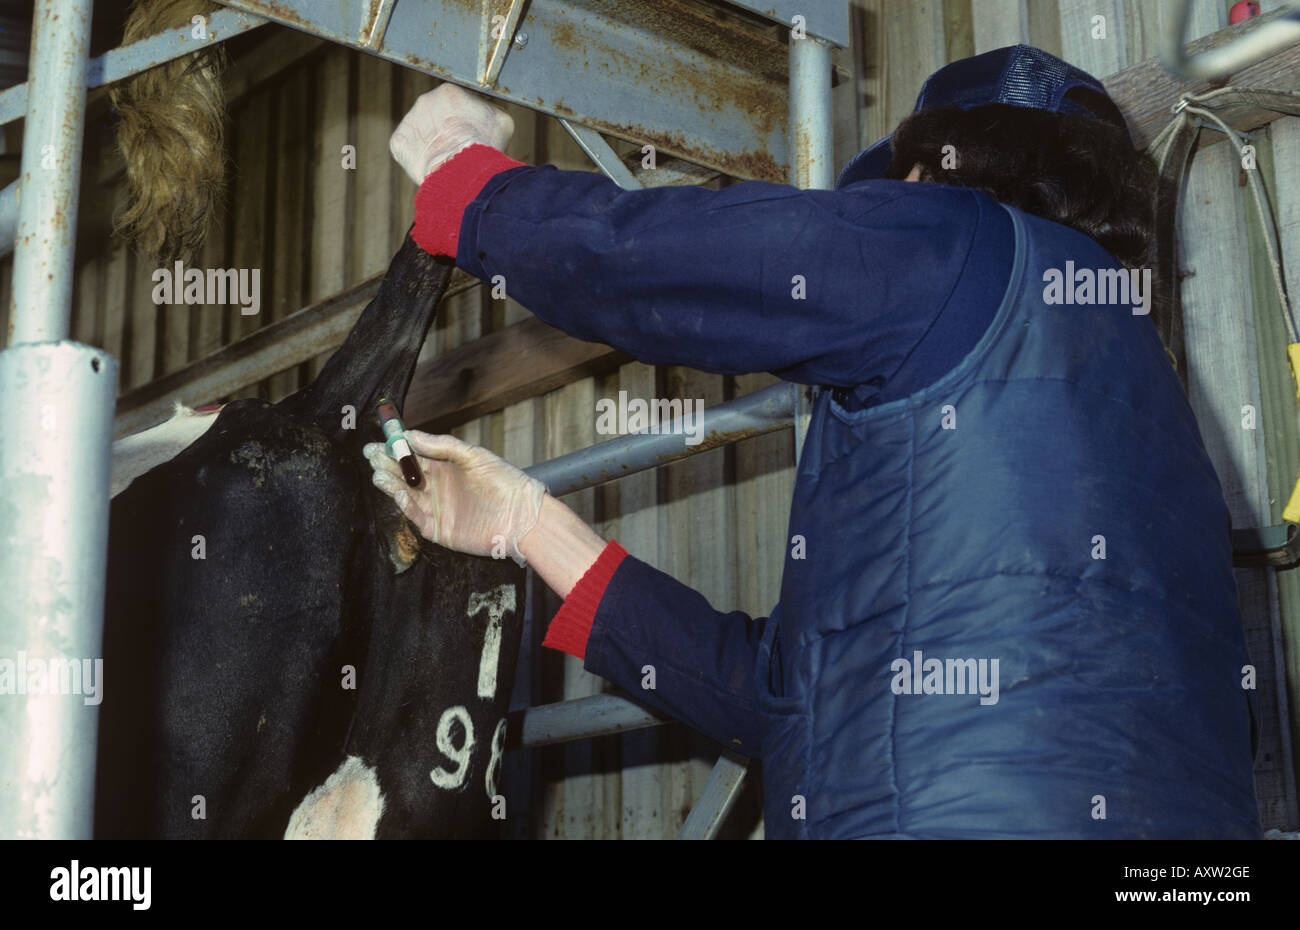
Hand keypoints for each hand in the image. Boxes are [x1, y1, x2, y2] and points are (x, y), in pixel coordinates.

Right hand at [365, 431, 543, 566]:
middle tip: (371, 455)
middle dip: (387, 465)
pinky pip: (415, 515)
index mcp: (444, 468)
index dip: (396, 449)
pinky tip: (396, 490)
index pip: (413, 457)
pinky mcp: (437, 530)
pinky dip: (404, 504)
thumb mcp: (474, 456)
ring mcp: (436, 509)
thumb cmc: (503, 481)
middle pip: (404, 475)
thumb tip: (411, 434)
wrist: (521, 517)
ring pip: (406, 495)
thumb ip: (443, 446)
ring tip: (378, 473)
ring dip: (391, 483)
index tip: (379, 442)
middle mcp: (437, 488)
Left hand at [389, 83, 514, 184]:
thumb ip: (488, 111)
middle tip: (457, 147)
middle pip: (435, 116)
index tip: (469, 134)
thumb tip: (485, 113)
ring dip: (431, 143)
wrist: (462, 171)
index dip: (463, 120)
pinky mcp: (398, 142)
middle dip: (445, 130)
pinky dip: (418, 158)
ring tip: (446, 158)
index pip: (454, 103)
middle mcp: (424, 100)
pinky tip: (432, 165)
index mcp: (448, 91)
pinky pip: (408, 149)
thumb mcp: (500, 121)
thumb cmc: (485, 146)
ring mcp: (409, 121)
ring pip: (421, 132)